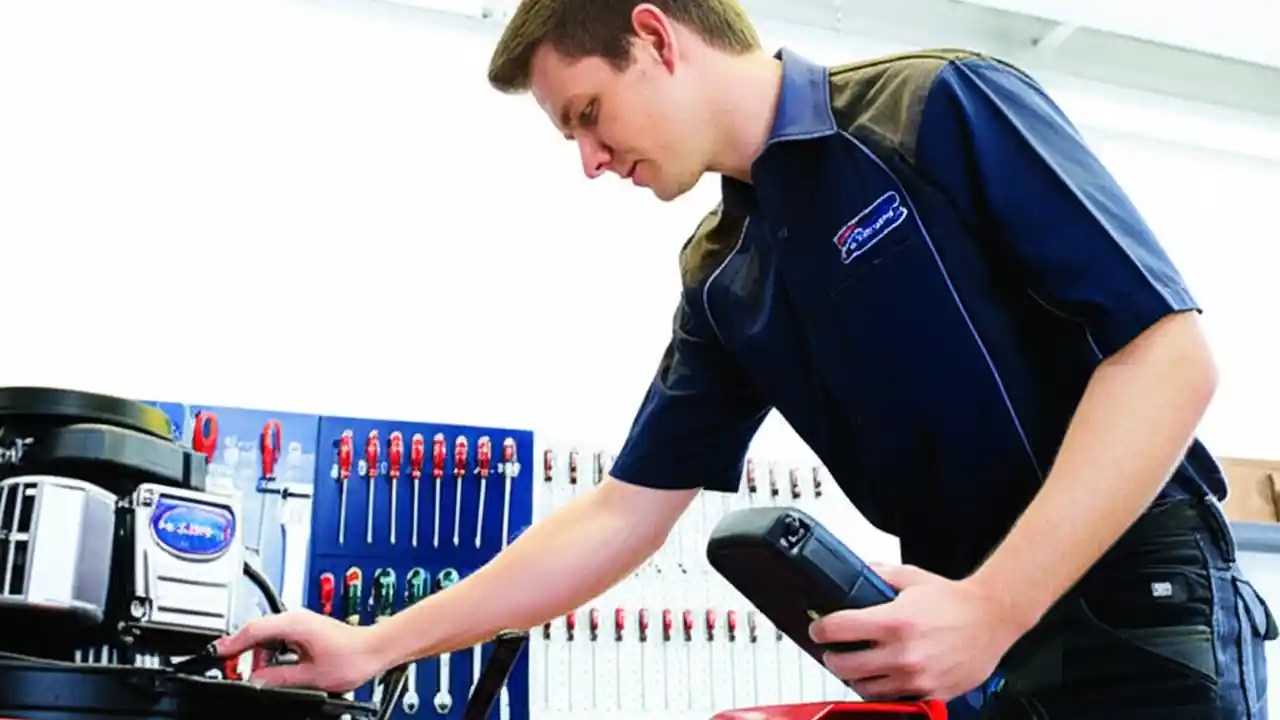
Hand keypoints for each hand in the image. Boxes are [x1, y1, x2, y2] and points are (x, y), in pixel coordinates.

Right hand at [214, 609, 384, 690]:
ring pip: (267, 636)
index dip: (231, 643)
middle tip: (233, 671)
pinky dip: (271, 652)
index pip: (252, 630)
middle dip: (243, 653)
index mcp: (294, 624)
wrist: (376, 649)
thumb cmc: (353, 656)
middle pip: (256, 631)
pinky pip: (278, 638)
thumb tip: (256, 681)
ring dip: (259, 655)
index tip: (215, 654)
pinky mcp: (305, 629)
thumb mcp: (312, 676)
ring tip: (258, 675)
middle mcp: (296, 618)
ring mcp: (301, 622)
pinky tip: (273, 668)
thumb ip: (279, 678)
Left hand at [809, 564, 1026, 700]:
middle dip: (832, 657)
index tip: (819, 630)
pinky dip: (884, 692)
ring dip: (855, 678)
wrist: (993, 617)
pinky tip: (883, 679)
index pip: (839, 629)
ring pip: (865, 688)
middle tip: (833, 651)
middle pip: (845, 665)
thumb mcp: (911, 578)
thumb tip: (858, 572)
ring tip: (857, 667)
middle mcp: (903, 652)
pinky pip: (895, 700)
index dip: (821, 629)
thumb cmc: (956, 601)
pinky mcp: (931, 693)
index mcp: (894, 621)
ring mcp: (916, 677)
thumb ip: (879, 574)